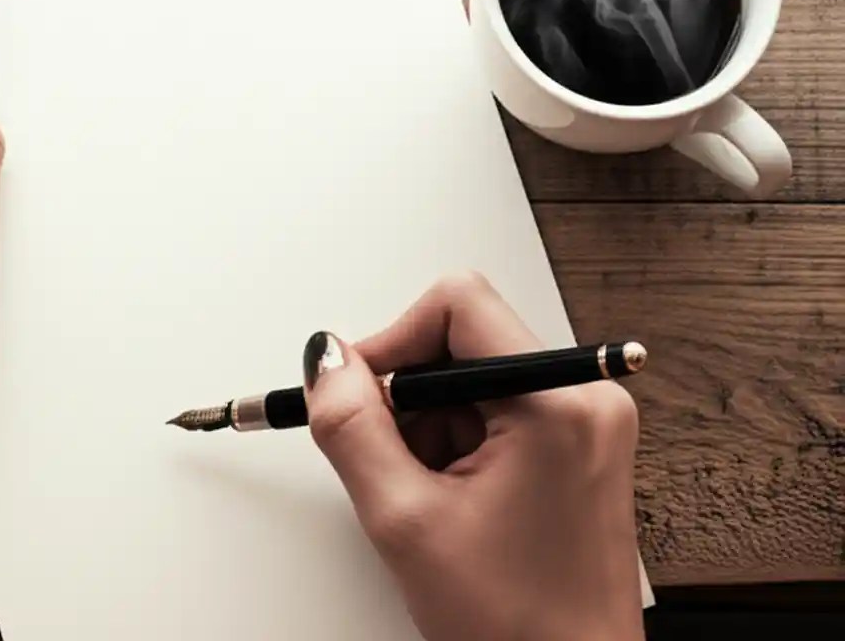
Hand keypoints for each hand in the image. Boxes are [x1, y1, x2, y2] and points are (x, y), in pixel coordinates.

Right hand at [304, 273, 643, 640]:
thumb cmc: (517, 624)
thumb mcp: (404, 520)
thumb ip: (352, 427)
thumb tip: (326, 360)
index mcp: (558, 403)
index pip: (456, 304)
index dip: (391, 341)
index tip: (357, 393)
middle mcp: (585, 398)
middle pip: (462, 341)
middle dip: (408, 399)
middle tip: (391, 466)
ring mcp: (587, 422)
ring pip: (473, 380)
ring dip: (429, 429)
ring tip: (430, 500)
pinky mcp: (577, 445)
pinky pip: (495, 412)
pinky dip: (455, 446)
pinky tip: (452, 501)